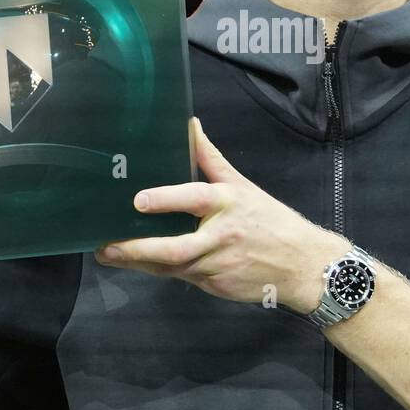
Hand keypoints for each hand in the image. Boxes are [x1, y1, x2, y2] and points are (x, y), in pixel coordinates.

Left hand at [94, 117, 343, 314]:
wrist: (302, 266)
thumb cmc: (270, 220)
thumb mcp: (243, 186)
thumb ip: (210, 158)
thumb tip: (190, 124)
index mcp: (227, 203)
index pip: (194, 198)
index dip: (166, 199)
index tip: (138, 201)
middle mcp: (220, 235)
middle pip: (176, 246)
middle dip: (139, 249)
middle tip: (107, 247)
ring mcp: (217, 264)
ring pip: (172, 266)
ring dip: (139, 263)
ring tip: (108, 255)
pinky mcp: (215, 285)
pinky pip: (181, 277)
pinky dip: (159, 270)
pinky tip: (137, 264)